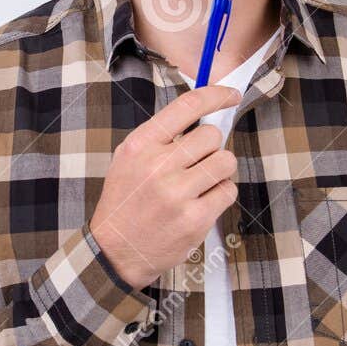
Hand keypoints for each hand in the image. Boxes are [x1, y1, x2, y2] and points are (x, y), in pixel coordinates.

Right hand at [90, 84, 242, 289]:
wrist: (115, 251)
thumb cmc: (126, 201)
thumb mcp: (128, 159)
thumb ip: (160, 137)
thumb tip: (203, 116)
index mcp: (140, 145)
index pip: (187, 106)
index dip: (216, 95)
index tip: (231, 96)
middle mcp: (158, 166)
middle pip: (211, 135)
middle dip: (211, 146)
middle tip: (198, 162)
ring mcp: (178, 194)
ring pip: (226, 161)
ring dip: (219, 169)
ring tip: (202, 182)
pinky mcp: (195, 219)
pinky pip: (228, 190)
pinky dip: (220, 194)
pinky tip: (202, 202)